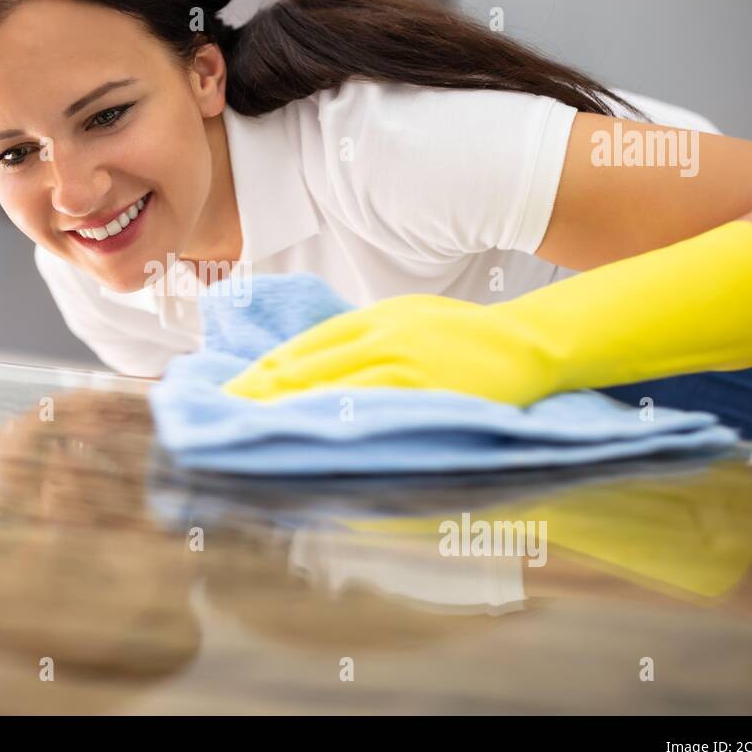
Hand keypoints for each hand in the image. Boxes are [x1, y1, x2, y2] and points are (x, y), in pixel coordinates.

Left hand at [219, 293, 559, 405]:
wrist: (528, 344)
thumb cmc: (466, 335)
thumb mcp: (409, 318)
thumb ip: (365, 336)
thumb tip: (315, 360)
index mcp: (375, 319)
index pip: (303, 346)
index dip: (264, 370)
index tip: (233, 389)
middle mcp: (381, 338)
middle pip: (306, 367)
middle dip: (260, 391)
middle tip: (224, 412)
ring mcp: (401, 365)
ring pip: (328, 389)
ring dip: (285, 410)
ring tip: (251, 428)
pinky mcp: (422, 392)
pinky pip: (365, 408)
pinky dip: (330, 420)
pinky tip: (306, 434)